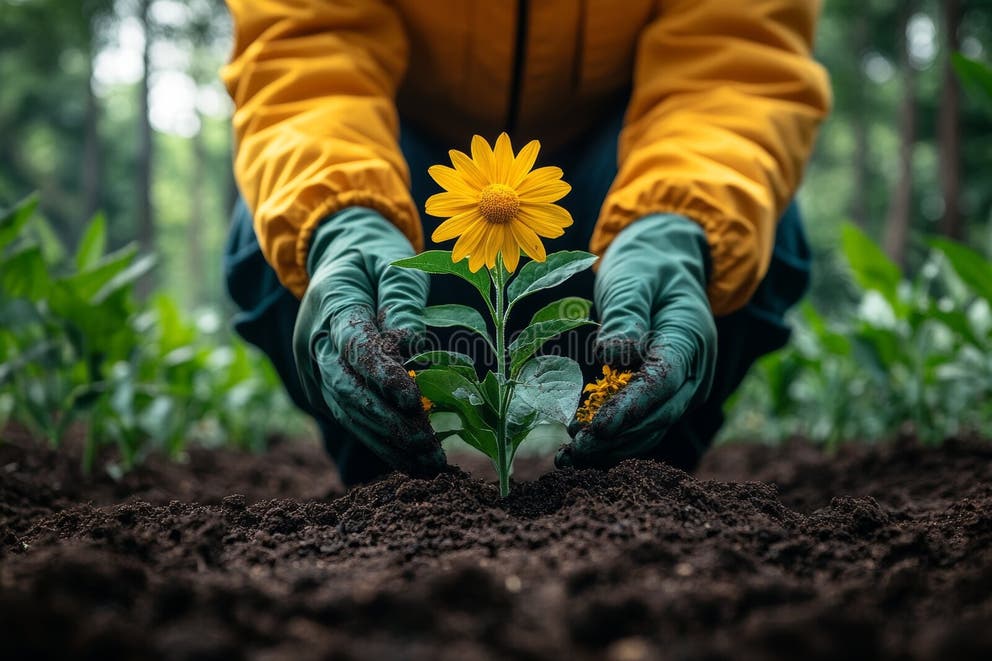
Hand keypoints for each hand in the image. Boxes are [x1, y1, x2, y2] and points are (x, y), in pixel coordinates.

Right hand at [293, 207, 445, 476]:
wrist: (337, 261)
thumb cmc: (375, 260)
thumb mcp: (394, 264)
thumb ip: (402, 300)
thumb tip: (411, 342)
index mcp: (331, 305)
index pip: (355, 347)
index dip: (383, 375)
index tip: (414, 399)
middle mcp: (314, 343)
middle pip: (348, 390)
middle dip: (389, 423)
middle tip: (430, 448)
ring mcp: (314, 370)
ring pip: (348, 413)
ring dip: (389, 443)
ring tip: (430, 466)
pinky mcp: (324, 389)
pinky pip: (352, 419)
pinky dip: (382, 442)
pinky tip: (414, 463)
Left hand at [556, 214, 716, 468]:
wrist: (664, 266)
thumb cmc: (645, 268)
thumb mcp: (633, 279)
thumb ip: (626, 314)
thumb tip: (612, 353)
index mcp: (691, 335)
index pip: (664, 379)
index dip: (631, 407)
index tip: (598, 427)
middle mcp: (696, 368)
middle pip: (660, 414)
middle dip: (616, 438)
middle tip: (572, 453)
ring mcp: (685, 386)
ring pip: (653, 427)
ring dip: (614, 447)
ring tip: (570, 458)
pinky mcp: (668, 396)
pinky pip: (645, 424)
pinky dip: (617, 439)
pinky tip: (583, 448)